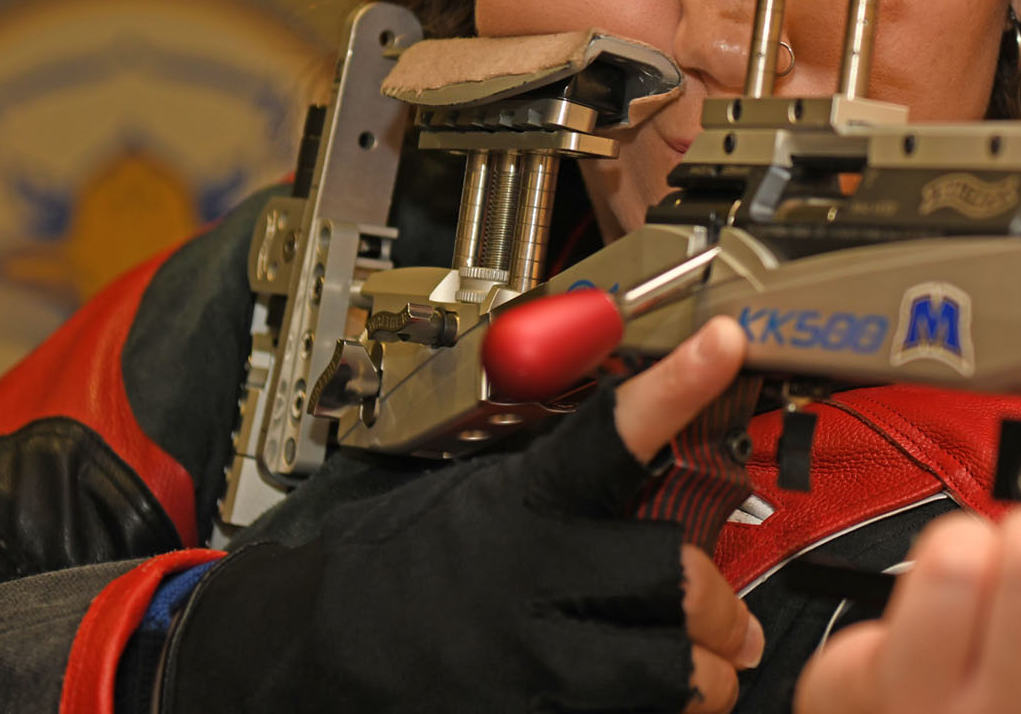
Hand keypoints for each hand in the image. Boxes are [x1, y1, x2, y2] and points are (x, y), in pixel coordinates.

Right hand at [162, 316, 759, 713]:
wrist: (292, 662)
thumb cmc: (384, 575)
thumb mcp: (461, 501)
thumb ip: (552, 488)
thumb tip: (644, 453)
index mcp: (519, 508)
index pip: (611, 434)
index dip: (675, 386)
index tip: (724, 342)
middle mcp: (531, 581)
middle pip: (682, 582)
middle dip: (721, 611)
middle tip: (728, 625)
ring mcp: (530, 667)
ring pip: (676, 675)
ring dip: (703, 680)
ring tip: (700, 678)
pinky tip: (635, 706)